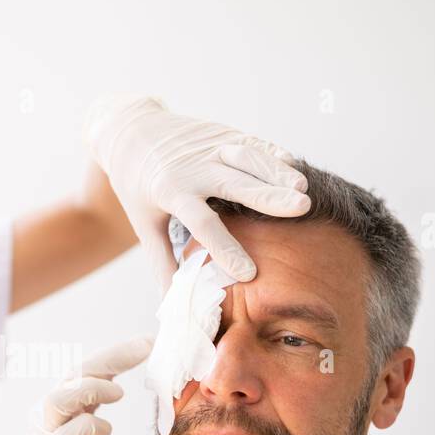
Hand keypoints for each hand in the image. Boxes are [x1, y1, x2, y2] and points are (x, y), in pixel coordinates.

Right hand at [4, 334, 155, 434]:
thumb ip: (86, 413)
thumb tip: (110, 388)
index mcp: (53, 410)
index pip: (83, 370)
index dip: (115, 355)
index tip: (148, 343)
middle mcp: (44, 416)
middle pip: (75, 372)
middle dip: (114, 356)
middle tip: (148, 345)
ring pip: (62, 396)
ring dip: (94, 388)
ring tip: (119, 393)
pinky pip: (70, 432)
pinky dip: (90, 425)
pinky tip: (105, 432)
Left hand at [84, 93, 309, 290]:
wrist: (130, 132)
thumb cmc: (138, 187)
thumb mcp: (144, 224)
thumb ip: (162, 261)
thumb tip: (172, 302)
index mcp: (171, 192)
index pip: (203, 223)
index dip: (225, 248)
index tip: (248, 273)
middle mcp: (194, 167)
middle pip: (235, 182)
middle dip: (269, 196)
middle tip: (301, 209)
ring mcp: (211, 147)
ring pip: (249, 158)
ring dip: (278, 173)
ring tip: (304, 192)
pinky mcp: (223, 134)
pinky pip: (253, 144)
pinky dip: (273, 155)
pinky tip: (295, 168)